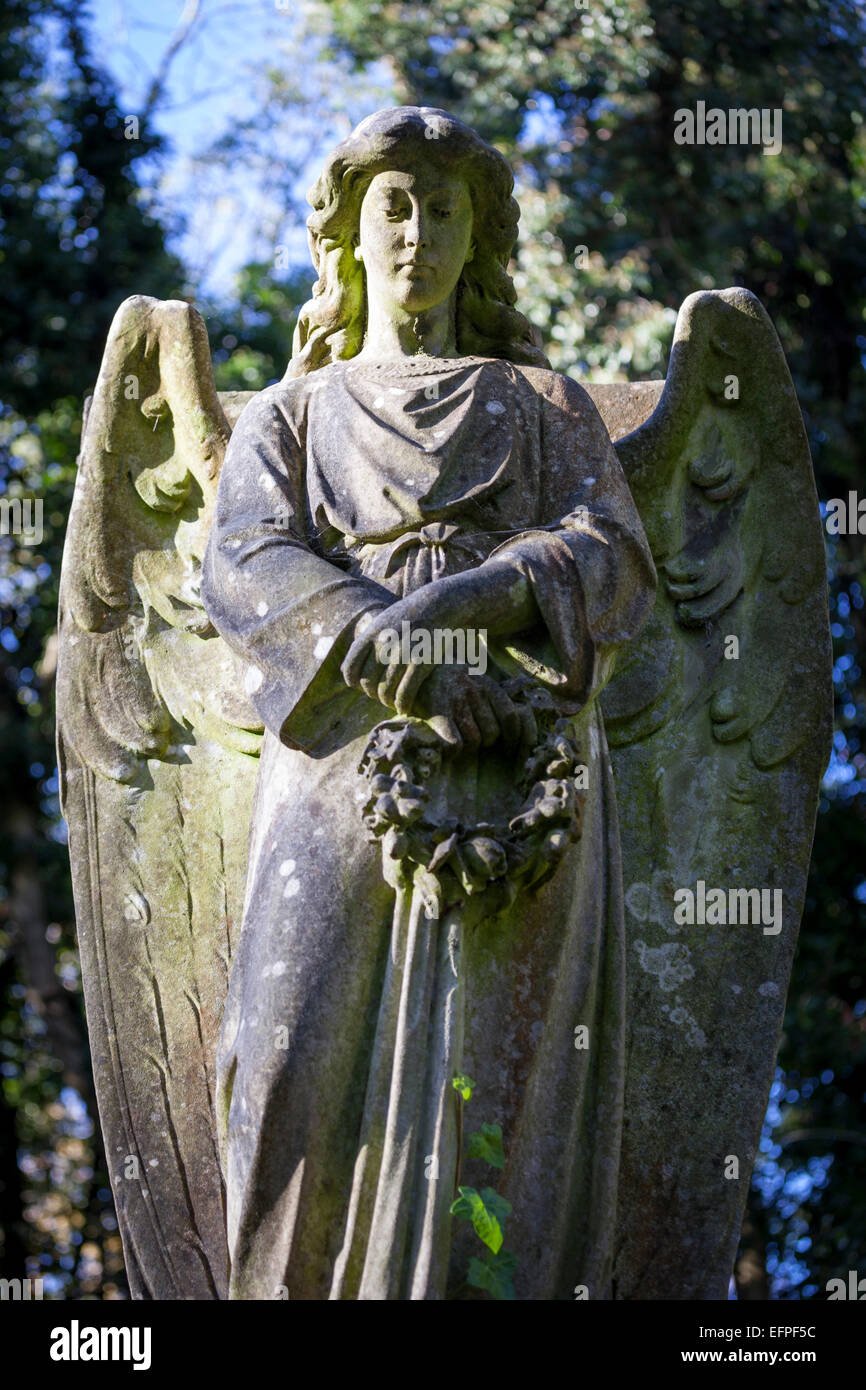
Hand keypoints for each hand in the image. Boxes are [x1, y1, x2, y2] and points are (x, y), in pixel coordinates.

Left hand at [341, 562, 538, 711]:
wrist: (440, 604)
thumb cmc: (409, 617)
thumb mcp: (382, 622)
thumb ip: (365, 644)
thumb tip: (343, 670)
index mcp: (371, 634)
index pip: (351, 669)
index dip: (353, 683)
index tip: (361, 686)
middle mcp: (384, 644)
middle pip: (368, 683)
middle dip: (373, 694)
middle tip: (381, 696)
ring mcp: (403, 653)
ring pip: (385, 691)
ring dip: (388, 701)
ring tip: (392, 702)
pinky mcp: (421, 662)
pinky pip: (405, 693)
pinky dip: (402, 704)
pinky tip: (404, 706)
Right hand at [410, 666, 536, 753]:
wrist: (412, 666)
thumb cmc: (446, 681)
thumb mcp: (472, 681)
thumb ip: (490, 699)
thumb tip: (515, 729)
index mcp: (487, 684)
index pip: (511, 717)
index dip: (514, 737)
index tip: (510, 748)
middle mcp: (474, 691)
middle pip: (492, 733)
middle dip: (484, 741)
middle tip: (470, 735)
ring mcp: (456, 701)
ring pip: (475, 741)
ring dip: (466, 746)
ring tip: (456, 737)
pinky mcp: (438, 712)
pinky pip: (456, 744)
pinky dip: (452, 750)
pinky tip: (444, 744)